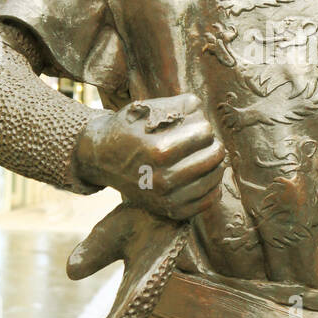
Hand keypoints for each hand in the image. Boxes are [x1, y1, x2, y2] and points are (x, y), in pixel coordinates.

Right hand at [72, 94, 225, 219]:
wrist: (102, 159)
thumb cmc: (128, 130)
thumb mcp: (147, 109)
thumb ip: (180, 105)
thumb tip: (204, 113)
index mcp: (157, 151)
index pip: (204, 134)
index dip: (203, 126)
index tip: (195, 126)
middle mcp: (162, 179)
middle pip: (213, 156)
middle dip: (212, 143)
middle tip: (202, 142)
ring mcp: (167, 199)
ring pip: (214, 178)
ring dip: (216, 163)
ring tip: (204, 155)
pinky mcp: (171, 212)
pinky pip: (208, 201)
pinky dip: (213, 186)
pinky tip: (205, 174)